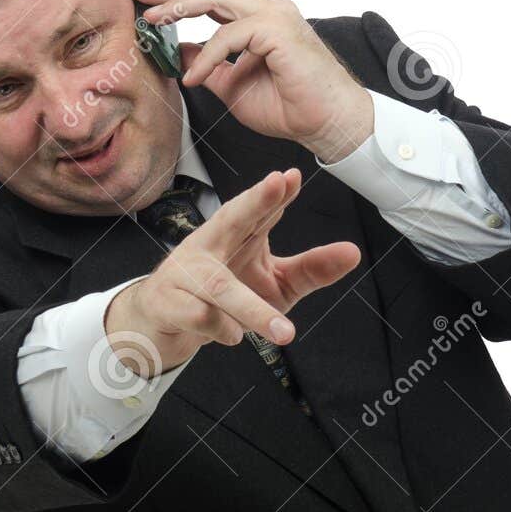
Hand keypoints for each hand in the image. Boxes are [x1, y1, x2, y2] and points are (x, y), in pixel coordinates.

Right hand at [104, 168, 360, 375]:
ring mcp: (183, 273)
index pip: (256, 210)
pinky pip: (200, 317)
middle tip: (277, 185)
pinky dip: (222, 330)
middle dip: (253, 202)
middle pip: (229, 219)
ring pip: (220, 287)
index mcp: (233, 235)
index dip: (273, 194)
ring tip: (286, 333)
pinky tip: (232, 335)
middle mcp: (207, 246)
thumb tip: (353, 252)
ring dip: (252, 309)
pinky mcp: (167, 303)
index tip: (292, 177)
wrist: (157, 325)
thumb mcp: (273, 285)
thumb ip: (310, 270)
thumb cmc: (221, 298)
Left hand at [130, 0, 374, 162]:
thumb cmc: (290, 106)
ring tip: (152, 19)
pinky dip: (208, 55)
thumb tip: (181, 54)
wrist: (328, 123)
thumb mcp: (233, 86)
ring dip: (181, 7)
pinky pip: (232, 35)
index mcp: (258, 19)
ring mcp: (275, 15)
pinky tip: (190, 77)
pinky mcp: (279, 30)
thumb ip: (209, 67)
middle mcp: (267, 10)